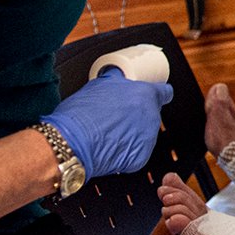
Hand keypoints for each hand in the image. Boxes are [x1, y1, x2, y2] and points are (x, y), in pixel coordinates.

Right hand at [42, 67, 174, 179]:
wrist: (70, 143)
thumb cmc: (81, 114)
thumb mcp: (99, 85)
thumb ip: (117, 81)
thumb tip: (118, 77)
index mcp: (145, 95)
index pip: (165, 92)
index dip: (158, 94)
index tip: (154, 97)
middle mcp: (151, 116)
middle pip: (151, 114)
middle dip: (138, 116)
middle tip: (116, 118)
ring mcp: (148, 138)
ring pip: (145, 134)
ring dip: (132, 134)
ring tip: (108, 133)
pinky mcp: (140, 158)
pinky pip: (136, 153)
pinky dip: (126, 152)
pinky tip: (109, 148)